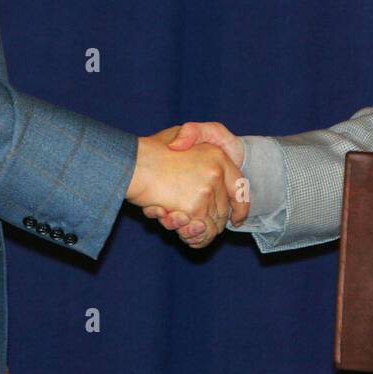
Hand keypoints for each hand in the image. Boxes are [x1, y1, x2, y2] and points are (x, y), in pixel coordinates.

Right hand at [142, 122, 246, 246]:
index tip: (236, 220)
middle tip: (191, 223)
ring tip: (177, 224)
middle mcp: (216, 172)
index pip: (240, 187)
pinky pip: (199, 232)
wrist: (132, 163)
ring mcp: (206, 191)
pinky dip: (190, 237)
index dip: (240, 206)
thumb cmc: (152, 150)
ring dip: (196, 232)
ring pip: (212, 224)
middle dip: (210, 223)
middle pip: (223, 210)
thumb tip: (207, 169)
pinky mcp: (194, 208)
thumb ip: (196, 148)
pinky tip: (175, 228)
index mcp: (217, 155)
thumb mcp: (179, 136)